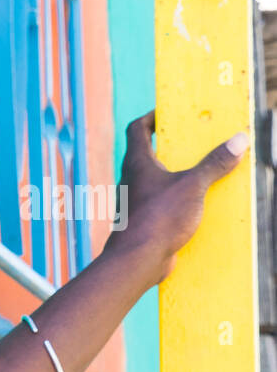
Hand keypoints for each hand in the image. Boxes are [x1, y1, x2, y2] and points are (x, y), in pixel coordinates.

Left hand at [103, 109, 248, 283]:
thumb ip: (215, 163)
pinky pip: (163, 202)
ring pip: (157, 180)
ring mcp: (136, 200)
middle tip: (197, 140)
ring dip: (179, 173)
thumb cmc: (157, 218)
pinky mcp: (145, 219)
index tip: (168, 111)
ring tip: (207, 171)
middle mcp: (132, 179)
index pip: (136, 129)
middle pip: (149, 153)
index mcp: (137, 163)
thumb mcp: (193, 186)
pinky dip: (179, 198)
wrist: (137, 260)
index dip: (151, 117)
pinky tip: (200, 203)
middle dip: (173, 145)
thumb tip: (239, 140)